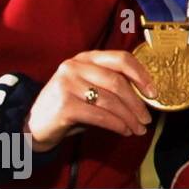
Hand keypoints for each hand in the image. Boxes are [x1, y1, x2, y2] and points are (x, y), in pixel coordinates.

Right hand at [23, 50, 155, 152]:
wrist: (34, 125)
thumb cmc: (70, 106)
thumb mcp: (91, 89)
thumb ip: (112, 87)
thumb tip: (146, 97)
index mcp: (86, 57)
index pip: (121, 58)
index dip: (141, 74)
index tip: (153, 92)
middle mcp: (75, 66)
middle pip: (117, 82)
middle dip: (137, 103)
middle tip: (147, 119)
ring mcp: (67, 84)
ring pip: (110, 101)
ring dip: (129, 118)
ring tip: (138, 129)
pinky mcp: (64, 105)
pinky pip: (100, 116)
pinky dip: (117, 125)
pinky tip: (124, 131)